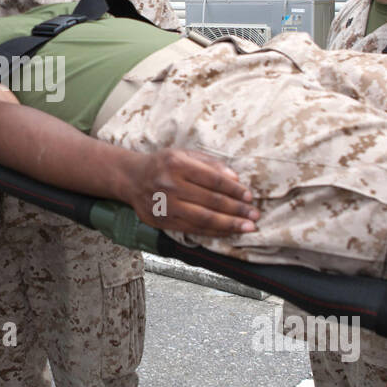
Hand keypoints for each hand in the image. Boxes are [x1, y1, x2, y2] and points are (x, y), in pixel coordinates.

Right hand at [121, 147, 258, 236]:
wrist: (132, 178)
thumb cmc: (162, 164)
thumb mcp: (184, 154)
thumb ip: (210, 163)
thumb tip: (235, 178)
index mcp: (177, 164)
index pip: (213, 180)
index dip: (234, 190)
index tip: (249, 196)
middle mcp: (171, 185)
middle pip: (211, 201)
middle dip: (237, 209)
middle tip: (254, 214)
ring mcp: (167, 205)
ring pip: (204, 219)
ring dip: (229, 224)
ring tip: (247, 227)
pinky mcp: (164, 221)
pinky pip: (193, 229)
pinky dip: (213, 232)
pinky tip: (228, 232)